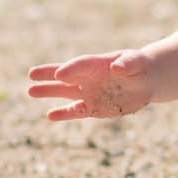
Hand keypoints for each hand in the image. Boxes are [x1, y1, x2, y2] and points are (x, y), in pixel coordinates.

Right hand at [26, 51, 151, 119]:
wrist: (145, 80)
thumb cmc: (139, 66)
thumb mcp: (137, 61)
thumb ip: (127, 64)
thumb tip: (116, 68)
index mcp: (97, 63)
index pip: (81, 64)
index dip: (71, 68)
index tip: (60, 73)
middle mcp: (89, 77)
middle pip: (66, 76)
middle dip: (49, 75)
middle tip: (31, 74)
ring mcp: (90, 92)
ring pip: (66, 92)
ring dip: (50, 92)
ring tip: (31, 91)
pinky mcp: (94, 108)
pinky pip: (77, 111)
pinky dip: (64, 114)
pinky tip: (50, 115)